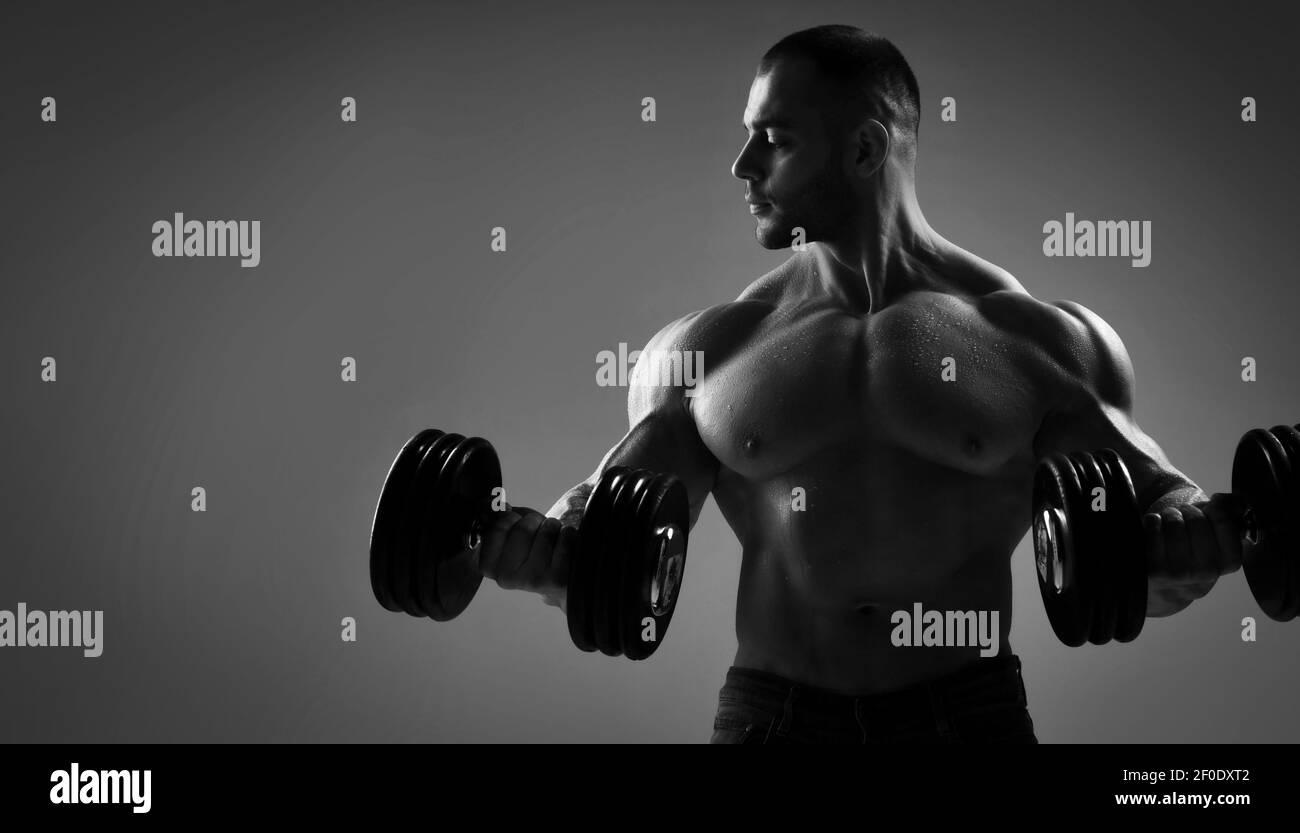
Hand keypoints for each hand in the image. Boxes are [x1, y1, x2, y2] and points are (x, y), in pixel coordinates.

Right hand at [473, 506, 577, 610]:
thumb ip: (497, 516)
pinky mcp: (557, 579)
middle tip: (538, 533)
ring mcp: (532, 580)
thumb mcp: (512, 530)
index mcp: (488, 566)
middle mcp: (506, 578)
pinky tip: (564, 549)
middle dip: (535, 521)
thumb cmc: (534, 549)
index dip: (513, 518)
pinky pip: (565, 536)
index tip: (517, 526)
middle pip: (523, 528)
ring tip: (552, 541)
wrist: (561, 577)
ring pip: (546, 530)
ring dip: (553, 527)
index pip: (498, 526)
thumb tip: (490, 503)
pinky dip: (568, 534)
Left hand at [1143, 491, 1246, 616]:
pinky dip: (1152, 520)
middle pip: (1196, 519)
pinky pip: (1154, 526)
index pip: (1224, 520)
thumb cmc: (1192, 552)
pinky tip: (1154, 531)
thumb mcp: (1216, 535)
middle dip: (1187, 511)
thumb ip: (1230, 511)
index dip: (1213, 508)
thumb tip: (1223, 500)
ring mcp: (1179, 573)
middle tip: (1183, 516)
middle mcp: (1206, 572)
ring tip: (1168, 524)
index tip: (1208, 510)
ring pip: (1174, 521)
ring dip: (1169, 515)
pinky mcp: (1154, 570)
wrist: (1164, 586)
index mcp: (1228, 563)